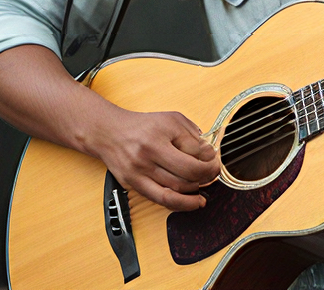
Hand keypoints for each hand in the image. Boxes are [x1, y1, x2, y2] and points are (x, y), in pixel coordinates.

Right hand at [0, 45, 220, 212]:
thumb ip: (191, 134)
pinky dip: (182, 204)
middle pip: (187, 173)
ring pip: (177, 190)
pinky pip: (162, 200)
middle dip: (207, 175)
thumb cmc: (143, 125)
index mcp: (158, 136)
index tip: (215, 157)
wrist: (109, 133)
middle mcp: (148, 156)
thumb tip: (209, 152)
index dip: (209, 156)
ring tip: (206, 185)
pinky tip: (195, 202)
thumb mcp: (171, 119)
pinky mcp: (134, 185)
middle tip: (215, 172)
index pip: (192, 151)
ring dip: (197, 190)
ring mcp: (140, 173)